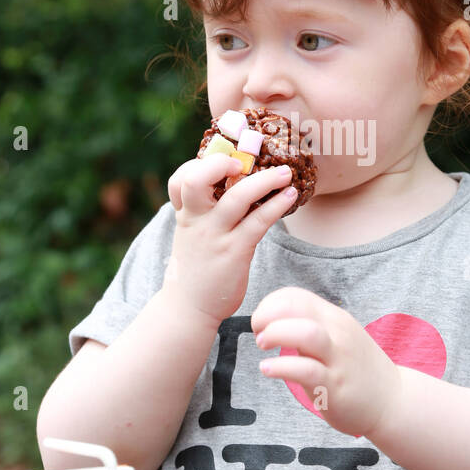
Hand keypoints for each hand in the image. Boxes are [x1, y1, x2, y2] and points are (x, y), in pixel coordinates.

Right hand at [164, 153, 298, 325]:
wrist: (189, 308)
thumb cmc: (196, 268)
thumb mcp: (191, 235)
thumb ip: (204, 213)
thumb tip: (233, 187)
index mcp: (185, 214)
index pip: (179, 180)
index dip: (197, 165)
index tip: (222, 161)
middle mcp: (196, 220)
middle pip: (195, 180)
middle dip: (219, 163)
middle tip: (245, 162)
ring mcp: (215, 235)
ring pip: (236, 197)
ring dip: (265, 180)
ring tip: (286, 173)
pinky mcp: (234, 252)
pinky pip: (258, 222)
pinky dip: (276, 206)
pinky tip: (290, 197)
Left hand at [251, 286, 401, 440]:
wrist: (392, 401)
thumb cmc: (357, 369)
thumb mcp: (337, 338)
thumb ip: (310, 327)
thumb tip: (275, 322)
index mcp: (334, 318)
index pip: (296, 295)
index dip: (270, 304)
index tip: (261, 322)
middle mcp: (337, 333)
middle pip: (297, 307)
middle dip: (268, 315)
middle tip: (258, 333)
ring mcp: (338, 358)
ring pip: (305, 332)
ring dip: (276, 334)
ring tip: (262, 345)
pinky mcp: (335, 385)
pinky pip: (306, 370)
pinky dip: (281, 367)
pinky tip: (267, 369)